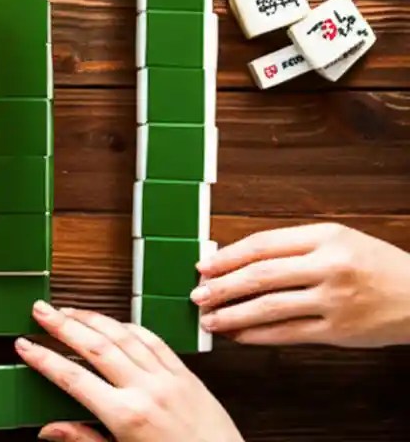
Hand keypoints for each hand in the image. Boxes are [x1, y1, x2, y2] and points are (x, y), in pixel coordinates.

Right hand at [17, 302, 242, 441]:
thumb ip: (85, 441)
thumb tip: (49, 430)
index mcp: (125, 417)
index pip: (72, 377)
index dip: (44, 359)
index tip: (24, 345)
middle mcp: (146, 390)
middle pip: (95, 346)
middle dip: (63, 325)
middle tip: (40, 309)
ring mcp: (169, 379)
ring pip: (123, 335)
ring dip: (93, 319)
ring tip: (69, 310)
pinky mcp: (187, 376)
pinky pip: (155, 340)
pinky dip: (130, 327)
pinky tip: (115, 323)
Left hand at [192, 223, 409, 346]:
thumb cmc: (374, 265)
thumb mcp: (338, 240)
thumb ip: (292, 247)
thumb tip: (237, 260)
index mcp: (325, 237)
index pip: (262, 245)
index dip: (226, 257)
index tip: (202, 266)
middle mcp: (329, 266)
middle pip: (261, 276)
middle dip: (222, 287)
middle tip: (197, 295)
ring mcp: (334, 300)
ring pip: (269, 307)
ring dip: (233, 314)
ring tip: (209, 318)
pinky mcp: (339, 330)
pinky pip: (287, 333)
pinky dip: (257, 335)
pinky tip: (238, 335)